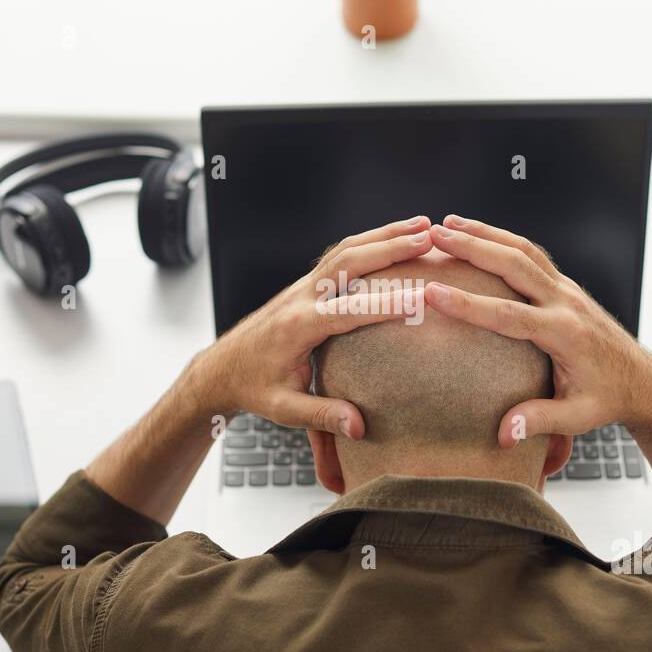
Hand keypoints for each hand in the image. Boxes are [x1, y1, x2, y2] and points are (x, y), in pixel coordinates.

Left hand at [194, 216, 432, 437]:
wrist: (221, 369)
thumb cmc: (253, 389)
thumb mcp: (283, 410)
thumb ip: (321, 416)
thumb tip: (358, 427)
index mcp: (298, 327)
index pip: (349, 311)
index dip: (387, 303)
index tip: (423, 297)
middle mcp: (300, 298)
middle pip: (349, 262)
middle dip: (391, 247)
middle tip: (429, 237)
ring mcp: (302, 286)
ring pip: (345, 250)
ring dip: (384, 234)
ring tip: (423, 224)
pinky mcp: (305, 284)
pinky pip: (339, 255)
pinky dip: (369, 241)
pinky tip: (395, 236)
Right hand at [423, 214, 651, 447]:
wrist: (642, 381)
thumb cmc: (608, 400)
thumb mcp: (578, 417)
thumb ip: (540, 421)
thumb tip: (504, 434)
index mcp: (565, 333)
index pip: (508, 315)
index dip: (468, 304)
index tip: (432, 292)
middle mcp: (566, 303)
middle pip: (515, 265)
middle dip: (473, 246)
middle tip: (434, 235)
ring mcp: (567, 289)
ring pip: (524, 250)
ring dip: (485, 233)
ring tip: (447, 223)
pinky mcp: (565, 286)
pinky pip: (532, 255)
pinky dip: (502, 240)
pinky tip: (478, 233)